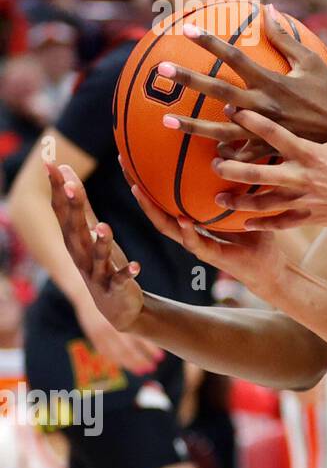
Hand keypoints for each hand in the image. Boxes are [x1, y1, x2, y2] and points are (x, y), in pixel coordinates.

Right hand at [46, 162, 161, 374]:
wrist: (116, 306)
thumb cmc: (101, 260)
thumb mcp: (90, 230)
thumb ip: (79, 203)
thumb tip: (65, 170)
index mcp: (74, 238)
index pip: (62, 209)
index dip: (57, 187)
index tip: (50, 161)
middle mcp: (80, 254)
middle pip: (74, 229)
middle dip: (72, 207)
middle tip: (71, 185)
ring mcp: (96, 272)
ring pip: (96, 255)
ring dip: (100, 242)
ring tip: (104, 227)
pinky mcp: (114, 288)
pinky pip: (120, 280)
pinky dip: (126, 273)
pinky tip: (136, 266)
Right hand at [122, 158, 292, 298]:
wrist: (270, 266)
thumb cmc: (257, 231)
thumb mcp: (246, 200)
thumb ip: (238, 180)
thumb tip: (241, 145)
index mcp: (192, 215)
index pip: (164, 194)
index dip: (149, 176)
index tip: (134, 152)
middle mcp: (188, 228)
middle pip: (155, 207)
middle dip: (137, 186)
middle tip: (123, 163)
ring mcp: (196, 243)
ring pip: (166, 226)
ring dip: (150, 209)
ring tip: (137, 189)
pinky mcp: (212, 256)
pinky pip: (196, 243)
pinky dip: (188, 232)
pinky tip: (183, 219)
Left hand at [156, 3, 326, 161]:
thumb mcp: (312, 63)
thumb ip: (285, 38)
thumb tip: (266, 10)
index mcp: (273, 82)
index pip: (236, 58)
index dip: (211, 42)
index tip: (188, 29)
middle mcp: (264, 106)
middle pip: (219, 91)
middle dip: (189, 79)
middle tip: (162, 68)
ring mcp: (264, 131)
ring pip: (221, 130)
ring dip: (192, 127)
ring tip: (165, 121)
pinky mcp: (269, 151)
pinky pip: (241, 156)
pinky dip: (223, 156)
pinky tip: (206, 155)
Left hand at [209, 71, 326, 232]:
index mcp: (311, 151)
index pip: (273, 133)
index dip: (249, 120)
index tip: (230, 111)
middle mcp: (303, 176)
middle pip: (256, 172)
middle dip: (230, 167)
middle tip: (212, 161)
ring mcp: (306, 200)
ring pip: (262, 202)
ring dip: (238, 200)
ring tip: (219, 197)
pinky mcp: (312, 218)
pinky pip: (280, 223)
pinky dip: (262, 223)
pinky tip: (246, 223)